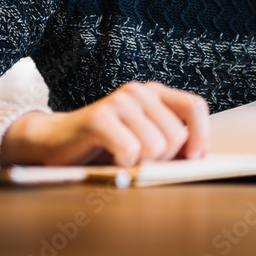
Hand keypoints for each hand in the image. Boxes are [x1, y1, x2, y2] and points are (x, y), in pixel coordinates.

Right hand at [0, 81, 209, 166]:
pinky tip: (112, 159)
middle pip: (176, 136)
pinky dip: (123, 164)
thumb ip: (170, 142)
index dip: (200, 135)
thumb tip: (199, 157)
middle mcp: (138, 92)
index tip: (196, 158)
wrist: (55, 141)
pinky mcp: (99, 117)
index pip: (194, 107)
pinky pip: (130, 151)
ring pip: (155, 146)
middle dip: (162, 159)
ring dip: (140, 163)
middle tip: (140, 160)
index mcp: (154, 93)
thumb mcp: (143, 140)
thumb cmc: (105, 145)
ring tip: (123, 158)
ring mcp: (118, 101)